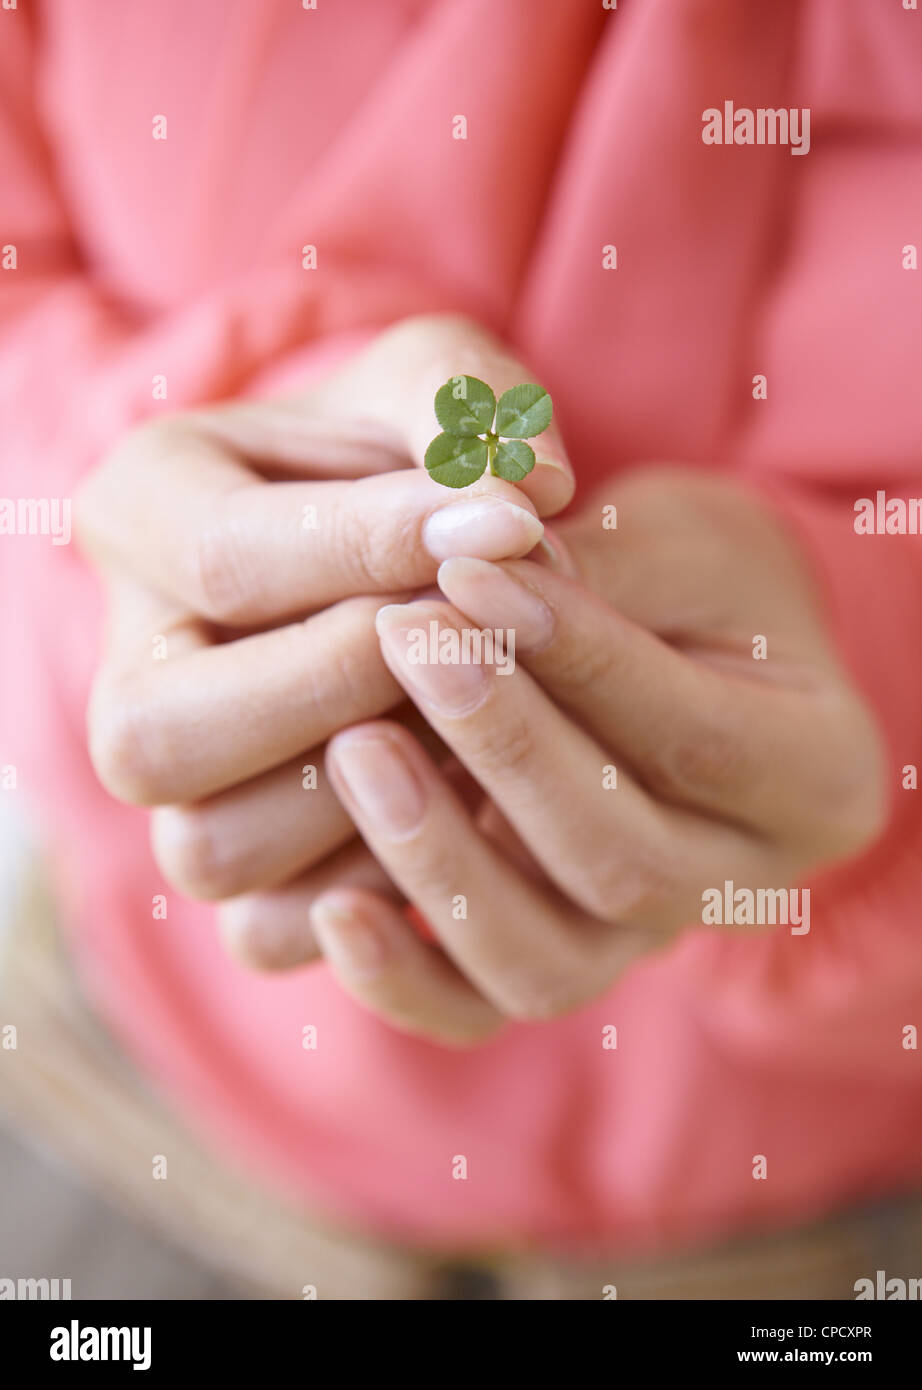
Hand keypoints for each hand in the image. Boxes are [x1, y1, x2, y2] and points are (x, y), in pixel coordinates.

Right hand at [75, 314, 573, 966]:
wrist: (401, 550)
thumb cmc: (414, 456)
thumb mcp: (435, 384)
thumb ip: (471, 410)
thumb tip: (530, 498)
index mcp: (142, 514)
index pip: (226, 559)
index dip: (376, 551)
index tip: (515, 527)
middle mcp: (125, 664)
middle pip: (158, 736)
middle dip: (336, 692)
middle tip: (464, 645)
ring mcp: (172, 786)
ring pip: (208, 850)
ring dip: (364, 800)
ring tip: (474, 729)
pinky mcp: (234, 869)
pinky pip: (268, 931)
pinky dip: (372, 888)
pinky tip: (461, 805)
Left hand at [305, 469, 886, 1043]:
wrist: (691, 644)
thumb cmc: (691, 578)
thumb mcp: (675, 547)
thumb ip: (590, 579)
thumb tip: (467, 586)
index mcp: (816, 774)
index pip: (694, 736)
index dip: (576, 658)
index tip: (468, 574)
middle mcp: (740, 883)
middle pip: (621, 862)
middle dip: (501, 748)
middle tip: (403, 637)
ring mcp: (643, 943)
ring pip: (546, 961)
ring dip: (439, 859)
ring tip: (354, 748)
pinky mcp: (554, 959)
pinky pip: (478, 1011)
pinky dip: (402, 978)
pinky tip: (333, 911)